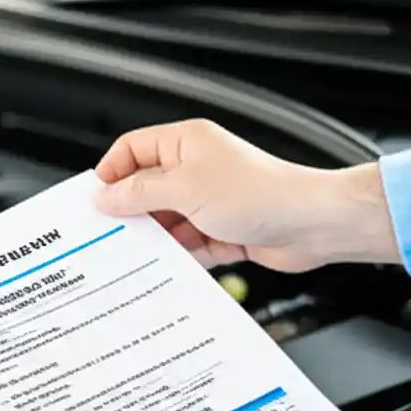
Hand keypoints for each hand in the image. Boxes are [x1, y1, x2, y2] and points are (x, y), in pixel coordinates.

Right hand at [95, 119, 398, 271]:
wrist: (314, 225)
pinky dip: (179, 256)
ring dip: (156, 239)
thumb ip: (139, 193)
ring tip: (142, 255)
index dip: (111, 172)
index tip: (96, 200)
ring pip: (165, 221)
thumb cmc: (261, 193)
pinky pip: (187, 245)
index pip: (132, 149)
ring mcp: (209, 201)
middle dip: (131, 213)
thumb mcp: (184, 188)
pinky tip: (172, 267)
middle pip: (145, 190)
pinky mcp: (221, 231)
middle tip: (111, 233)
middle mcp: (196, 169)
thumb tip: (105, 196)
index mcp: (185, 144)